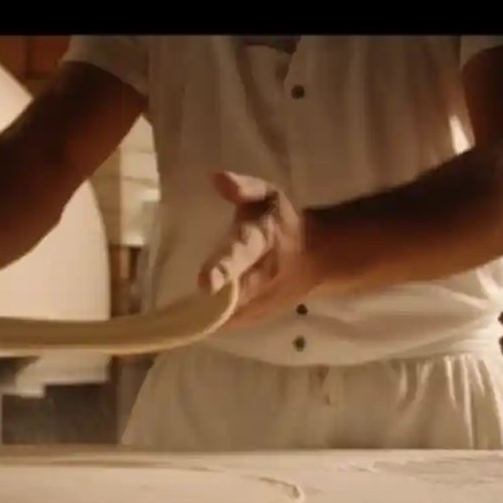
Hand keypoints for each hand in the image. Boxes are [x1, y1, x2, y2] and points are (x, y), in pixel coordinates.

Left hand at [198, 171, 322, 326]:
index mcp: (262, 241)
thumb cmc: (282, 222)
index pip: (242, 253)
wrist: (318, 256)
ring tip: (184, 315)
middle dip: (213, 302)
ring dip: (209, 315)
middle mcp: (262, 275)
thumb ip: (245, 187)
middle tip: (189, 308)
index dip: (223, 268)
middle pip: (235, 294)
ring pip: (231, 315)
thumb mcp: (268, 195)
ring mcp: (262, 301)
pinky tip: (194, 318)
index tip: (205, 283)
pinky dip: (212, 322)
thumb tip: (218, 179)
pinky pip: (231, 323)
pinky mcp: (259, 316)